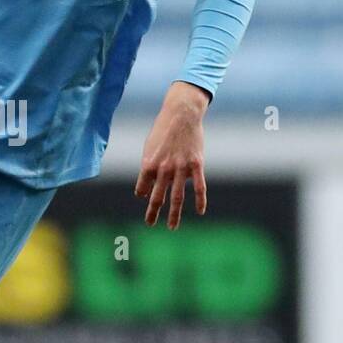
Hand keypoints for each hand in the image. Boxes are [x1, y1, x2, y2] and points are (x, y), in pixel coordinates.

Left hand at [134, 81, 208, 228]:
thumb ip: (147, 169)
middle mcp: (163, 169)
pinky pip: (199, 187)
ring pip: (177, 197)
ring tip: (172, 227)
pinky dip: (200, 200)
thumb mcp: (149, 148)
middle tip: (150, 224)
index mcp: (149, 164)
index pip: (143, 188)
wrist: (181, 115)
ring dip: (174, 214)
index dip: (144, 195)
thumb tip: (143, 191)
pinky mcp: (196, 165)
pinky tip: (200, 212)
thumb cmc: (163, 131)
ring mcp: (180, 168)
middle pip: (158, 197)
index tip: (146, 200)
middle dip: (153, 213)